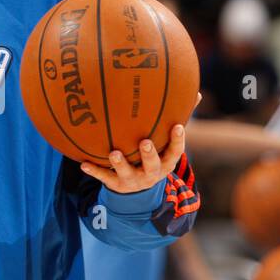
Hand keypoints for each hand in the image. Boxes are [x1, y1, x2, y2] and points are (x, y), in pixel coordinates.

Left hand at [80, 93, 197, 193]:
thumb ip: (177, 118)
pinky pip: (104, 178)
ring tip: (113, 153)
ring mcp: (134, 180)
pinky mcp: (117, 185)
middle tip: (144, 142)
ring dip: (120, 164)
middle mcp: (152, 173)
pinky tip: (83, 163)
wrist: (138, 188)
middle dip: (149, 154)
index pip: (175, 151)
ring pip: (127, 173)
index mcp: (166, 161)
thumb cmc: (155, 155)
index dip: (178, 140)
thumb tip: (195, 91)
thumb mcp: (167, 143)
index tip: (177, 126)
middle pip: (152, 164)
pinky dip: (94, 171)